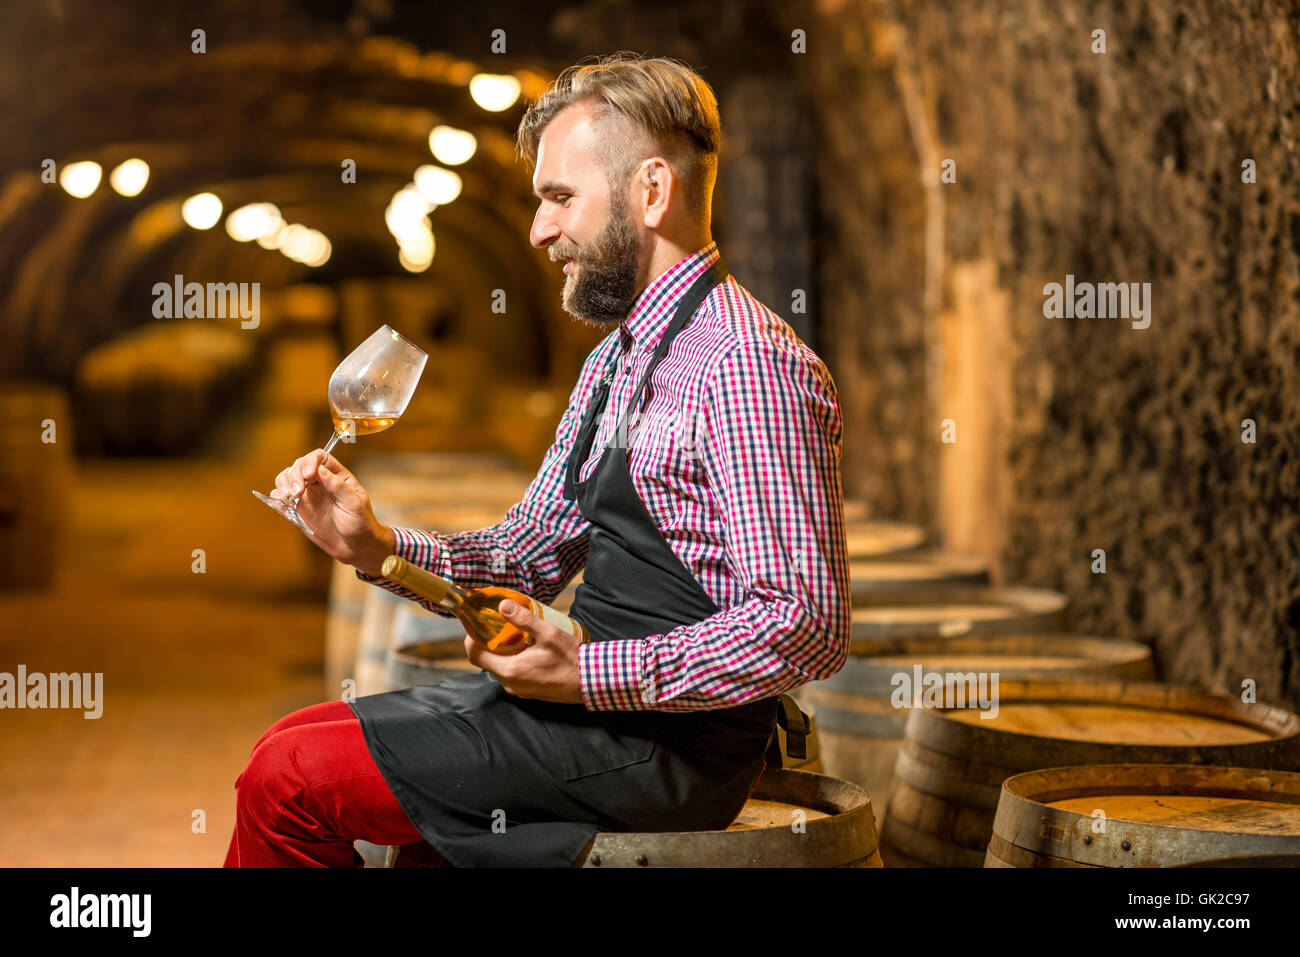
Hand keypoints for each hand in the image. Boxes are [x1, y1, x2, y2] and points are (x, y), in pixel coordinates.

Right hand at [270, 449, 393, 575]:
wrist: (356, 546)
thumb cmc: (361, 522)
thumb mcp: (354, 504)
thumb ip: (338, 486)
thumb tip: (321, 470)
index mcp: (337, 475)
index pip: (320, 457)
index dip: (310, 461)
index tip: (308, 475)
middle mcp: (320, 481)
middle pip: (299, 466)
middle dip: (294, 475)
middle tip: (296, 493)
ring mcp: (308, 494)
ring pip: (288, 478)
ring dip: (283, 483)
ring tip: (286, 496)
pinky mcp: (298, 508)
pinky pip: (282, 497)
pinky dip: (276, 496)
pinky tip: (279, 501)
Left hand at [465, 599, 583, 703]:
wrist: (590, 682)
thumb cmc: (570, 659)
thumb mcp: (548, 634)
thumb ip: (524, 619)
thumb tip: (503, 605)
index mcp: (510, 670)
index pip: (475, 656)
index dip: (472, 639)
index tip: (477, 625)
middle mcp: (510, 683)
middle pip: (486, 662)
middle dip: (489, 643)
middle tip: (499, 626)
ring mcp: (519, 690)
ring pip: (499, 669)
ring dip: (502, 653)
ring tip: (516, 636)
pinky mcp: (528, 692)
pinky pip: (512, 676)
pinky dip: (513, 662)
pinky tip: (527, 650)